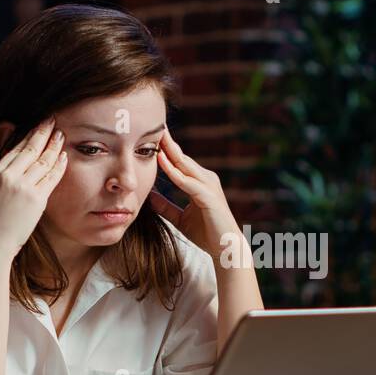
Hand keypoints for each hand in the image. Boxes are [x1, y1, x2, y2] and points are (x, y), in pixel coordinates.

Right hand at [0, 118, 65, 261]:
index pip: (14, 151)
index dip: (26, 137)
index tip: (35, 129)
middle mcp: (8, 177)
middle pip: (29, 150)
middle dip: (42, 133)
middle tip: (52, 121)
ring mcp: (23, 187)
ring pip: (42, 161)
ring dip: (53, 145)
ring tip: (61, 134)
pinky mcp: (36, 199)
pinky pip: (51, 178)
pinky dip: (59, 165)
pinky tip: (64, 156)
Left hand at [151, 126, 240, 258]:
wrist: (226, 249)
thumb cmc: (207, 233)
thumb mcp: (180, 218)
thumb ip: (167, 207)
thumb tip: (150, 197)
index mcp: (199, 182)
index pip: (179, 161)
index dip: (165, 149)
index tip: (149, 136)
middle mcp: (206, 179)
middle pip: (182, 157)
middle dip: (167, 142)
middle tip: (151, 125)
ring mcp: (209, 186)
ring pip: (185, 165)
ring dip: (170, 152)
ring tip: (155, 138)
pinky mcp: (209, 197)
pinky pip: (188, 182)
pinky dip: (174, 172)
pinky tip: (162, 162)